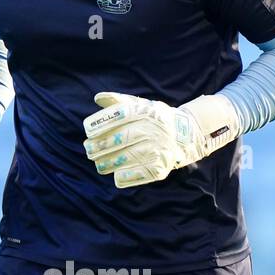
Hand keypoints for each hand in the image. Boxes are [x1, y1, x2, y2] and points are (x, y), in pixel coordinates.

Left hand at [82, 91, 203, 188]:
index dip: (102, 124)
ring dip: (108, 162)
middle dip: (101, 146)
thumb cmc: (156, 119)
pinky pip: (139, 174)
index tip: (88, 130)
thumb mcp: (142, 106)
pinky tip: (116, 176)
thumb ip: (119, 101)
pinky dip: (125, 176)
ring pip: (127, 157)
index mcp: (147, 113)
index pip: (121, 116)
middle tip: (88, 150)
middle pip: (122, 138)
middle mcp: (154, 130)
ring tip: (99, 164)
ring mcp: (159, 149)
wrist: (186, 135)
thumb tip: (98, 98)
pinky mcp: (161, 167)